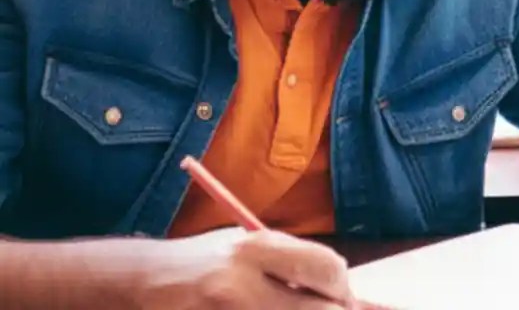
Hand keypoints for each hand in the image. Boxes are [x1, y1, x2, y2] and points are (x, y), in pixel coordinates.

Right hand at [133, 227, 352, 308]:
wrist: (137, 282)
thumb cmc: (202, 264)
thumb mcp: (247, 248)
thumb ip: (293, 265)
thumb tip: (348, 296)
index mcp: (255, 248)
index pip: (327, 268)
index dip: (342, 289)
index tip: (342, 299)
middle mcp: (240, 283)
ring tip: (279, 309)